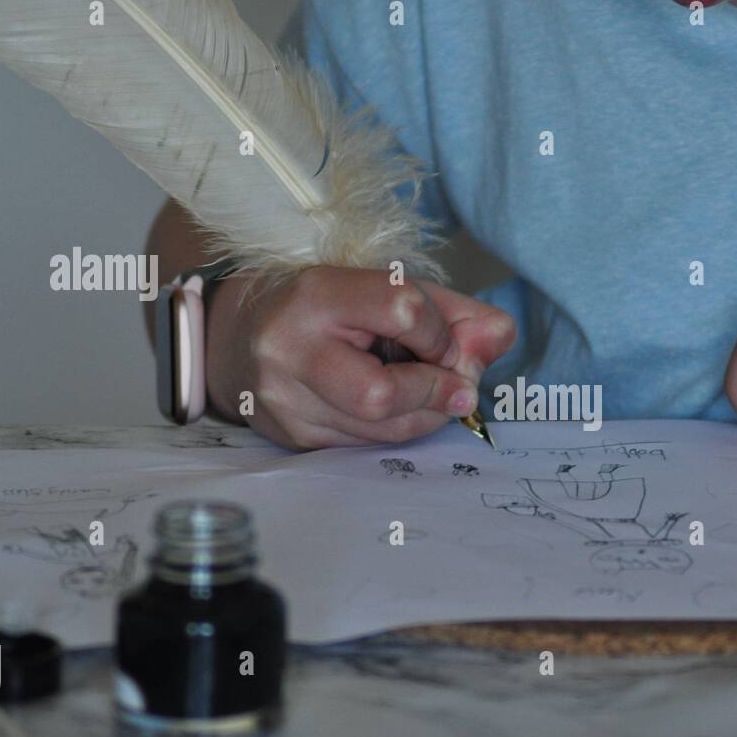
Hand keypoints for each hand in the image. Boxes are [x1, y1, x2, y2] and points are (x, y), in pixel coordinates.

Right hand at [206, 266, 515, 448]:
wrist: (235, 338)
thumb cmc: (327, 308)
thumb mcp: (384, 290)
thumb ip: (453, 312)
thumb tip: (502, 336)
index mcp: (317, 295)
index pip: (401, 310)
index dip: (439, 331)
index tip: (441, 338)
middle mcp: (291, 350)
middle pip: (383, 393)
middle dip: (435, 392)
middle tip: (458, 385)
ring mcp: (286, 402)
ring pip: (382, 430)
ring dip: (427, 416)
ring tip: (432, 393)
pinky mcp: (293, 437)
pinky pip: (367, 446)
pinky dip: (398, 430)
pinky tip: (395, 408)